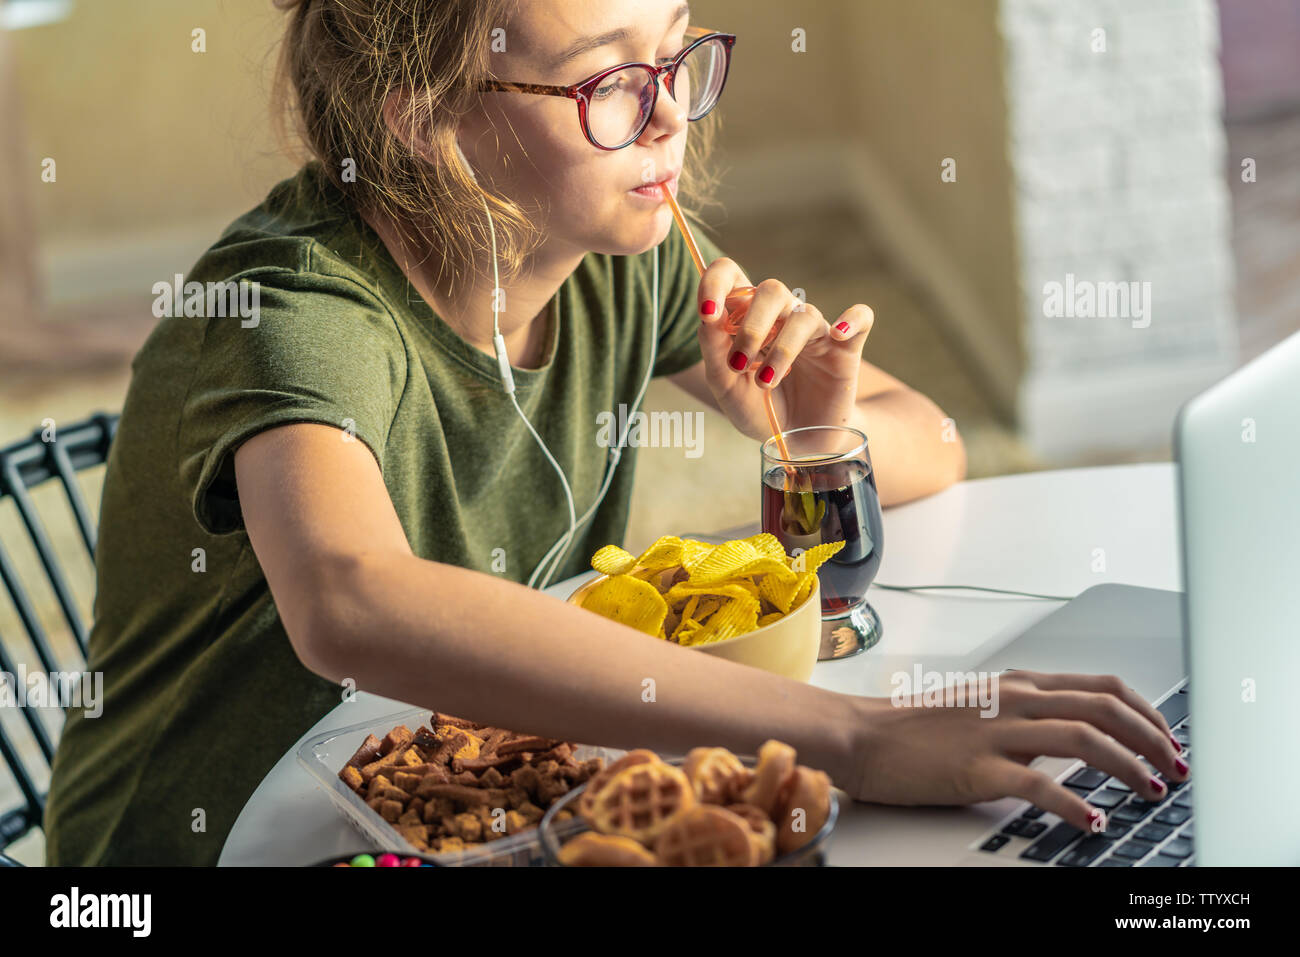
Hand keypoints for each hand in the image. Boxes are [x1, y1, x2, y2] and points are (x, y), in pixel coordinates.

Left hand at [696, 258, 873, 441]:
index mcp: (746, 318)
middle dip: (751, 326)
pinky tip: (838, 335)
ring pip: (804, 314)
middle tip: (739, 364)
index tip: (707, 313)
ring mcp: (815, 331)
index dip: (715, 283)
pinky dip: (852, 320)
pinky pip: (860, 318)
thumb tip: (708, 318)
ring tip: (766, 382)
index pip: (731, 276)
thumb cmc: (759, 410)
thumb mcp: (726, 387)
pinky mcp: (845, 349)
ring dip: (782, 349)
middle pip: (771, 289)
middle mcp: (781, 316)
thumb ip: (714, 351)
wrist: (796, 443)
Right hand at [847, 670, 1189, 832]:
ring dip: (1130, 767)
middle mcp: (1015, 701)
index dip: (1147, 713)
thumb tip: (1074, 736)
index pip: (1103, 687)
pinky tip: (1092, 820)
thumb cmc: (917, 727)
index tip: (1169, 740)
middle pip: (1105, 709)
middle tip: (1177, 768)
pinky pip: (1039, 785)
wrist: (865, 736)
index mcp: (1019, 685)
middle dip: (1153, 740)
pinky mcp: (979, 768)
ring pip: (1084, 739)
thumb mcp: (982, 706)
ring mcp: (998, 732)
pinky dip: (1074, 804)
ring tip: (1152, 791)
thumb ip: (1027, 715)